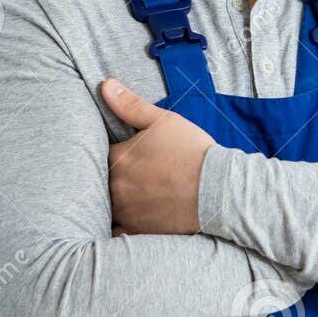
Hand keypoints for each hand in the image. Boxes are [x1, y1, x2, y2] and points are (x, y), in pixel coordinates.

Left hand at [100, 79, 214, 234]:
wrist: (218, 189)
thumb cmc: (193, 151)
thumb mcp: (163, 121)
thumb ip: (130, 105)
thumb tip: (105, 85)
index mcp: (118, 158)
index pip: (98, 154)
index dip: (112, 154)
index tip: (125, 154)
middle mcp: (116, 186)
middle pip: (100, 181)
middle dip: (112, 177)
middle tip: (133, 174)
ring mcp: (125, 211)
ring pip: (105, 206)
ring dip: (115, 200)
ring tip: (134, 195)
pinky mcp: (138, 230)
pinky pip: (115, 231)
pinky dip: (119, 225)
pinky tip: (132, 216)